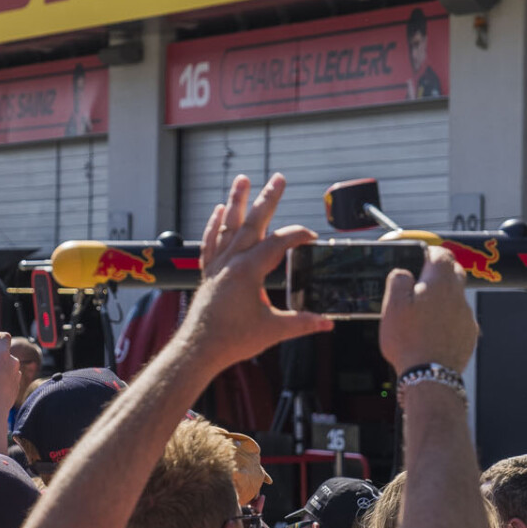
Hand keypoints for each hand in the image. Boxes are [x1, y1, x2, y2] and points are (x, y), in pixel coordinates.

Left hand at [181, 174, 328, 364]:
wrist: (199, 349)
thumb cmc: (232, 340)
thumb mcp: (273, 331)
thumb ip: (302, 323)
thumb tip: (327, 323)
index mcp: (248, 271)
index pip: (278, 244)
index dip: (297, 236)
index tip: (311, 237)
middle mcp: (231, 262)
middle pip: (253, 223)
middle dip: (268, 199)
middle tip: (279, 178)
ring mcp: (218, 265)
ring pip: (228, 226)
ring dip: (237, 201)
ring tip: (242, 179)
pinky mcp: (208, 273)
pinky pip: (211, 242)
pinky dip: (214, 225)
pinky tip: (219, 210)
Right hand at [379, 244, 477, 375]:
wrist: (430, 376)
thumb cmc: (409, 342)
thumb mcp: (391, 306)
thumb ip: (398, 280)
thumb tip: (403, 272)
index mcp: (439, 283)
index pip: (442, 254)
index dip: (430, 252)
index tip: (422, 257)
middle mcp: (457, 297)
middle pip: (454, 273)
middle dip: (439, 274)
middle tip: (421, 283)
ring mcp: (466, 316)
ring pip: (456, 297)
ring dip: (443, 299)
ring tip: (422, 314)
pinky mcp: (469, 334)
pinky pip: (459, 318)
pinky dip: (448, 320)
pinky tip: (432, 331)